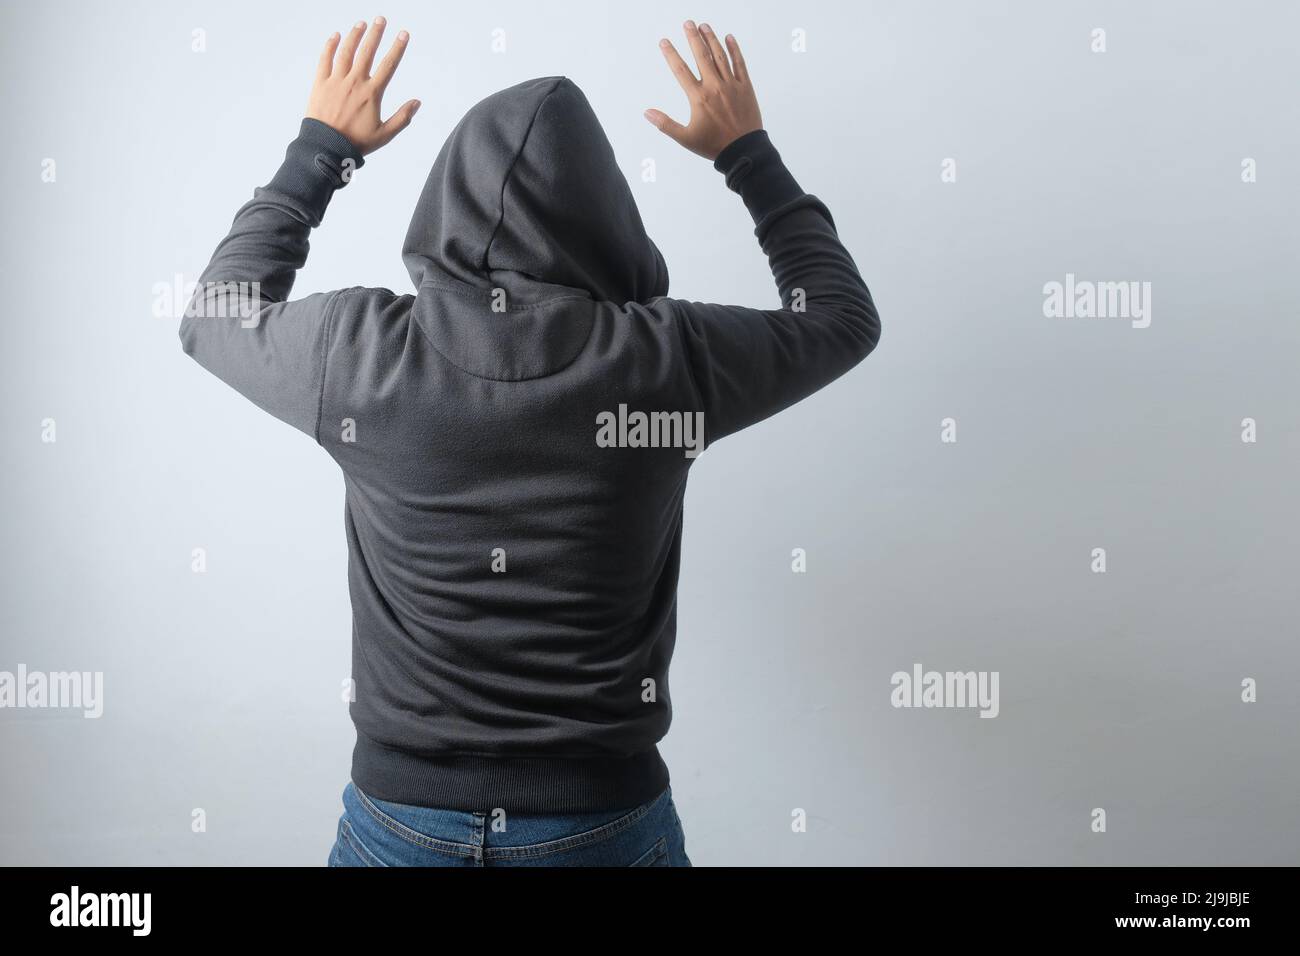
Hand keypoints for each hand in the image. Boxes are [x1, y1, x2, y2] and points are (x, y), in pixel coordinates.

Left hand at [306, 17, 418, 155]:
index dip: (397, 48)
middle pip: (367, 52)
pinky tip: (336, 36)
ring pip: (346, 52)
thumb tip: (417, 102)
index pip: (388, 65)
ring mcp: (336, 81)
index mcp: (371, 94)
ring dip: (355, 35)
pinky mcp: (320, 83)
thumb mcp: (384, 135)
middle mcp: (354, 83)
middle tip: (381, 19)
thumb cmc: (356, 143)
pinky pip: (325, 60)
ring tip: (362, 23)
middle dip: (376, 34)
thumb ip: (402, 117)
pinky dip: (330, 46)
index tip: (403, 34)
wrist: (326, 147)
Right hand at [645, 21, 762, 160]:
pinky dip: (734, 50)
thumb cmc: (714, 146)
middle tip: (687, 23)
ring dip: (711, 39)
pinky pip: (739, 64)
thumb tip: (647, 113)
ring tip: (704, 26)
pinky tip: (729, 38)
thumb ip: (665, 124)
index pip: (681, 70)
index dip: (671, 54)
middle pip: (701, 56)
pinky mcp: (745, 87)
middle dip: (693, 38)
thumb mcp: (686, 138)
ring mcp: (731, 85)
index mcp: (698, 98)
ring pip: (720, 56)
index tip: (664, 42)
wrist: (743, 150)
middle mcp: (714, 87)